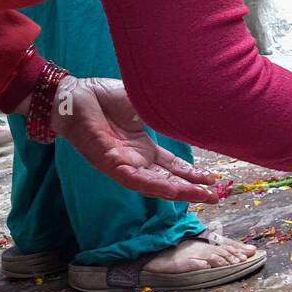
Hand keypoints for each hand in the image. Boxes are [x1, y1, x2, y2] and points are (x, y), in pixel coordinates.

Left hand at [50, 77, 218, 202]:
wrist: (75, 94)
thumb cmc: (104, 97)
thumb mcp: (144, 105)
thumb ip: (164, 114)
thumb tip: (192, 115)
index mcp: (143, 148)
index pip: (173, 167)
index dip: (193, 175)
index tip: (213, 181)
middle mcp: (135, 160)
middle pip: (168, 181)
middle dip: (192, 189)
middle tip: (215, 197)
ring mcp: (121, 164)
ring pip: (152, 185)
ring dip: (177, 192)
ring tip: (200, 196)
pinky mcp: (107, 163)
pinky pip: (130, 179)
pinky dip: (150, 184)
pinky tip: (168, 190)